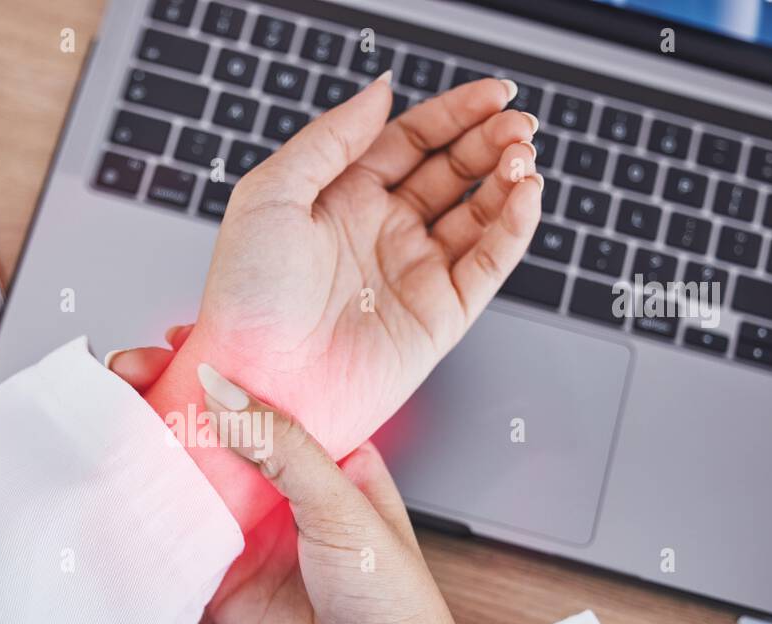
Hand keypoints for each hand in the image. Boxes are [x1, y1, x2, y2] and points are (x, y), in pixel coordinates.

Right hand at [112, 339, 462, 623]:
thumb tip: (224, 389)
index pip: (267, 395)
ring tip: (113, 412)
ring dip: (153, 447)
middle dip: (174, 397)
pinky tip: (119, 483)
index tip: (179, 335)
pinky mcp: (220, 575)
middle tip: (131, 371)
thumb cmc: (397, 606)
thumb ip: (282, 447)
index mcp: (331, 455)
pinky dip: (146, 513)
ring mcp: (249, 530)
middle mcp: (285, 488)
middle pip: (219, 430)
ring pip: (191, 475)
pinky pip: (176, 535)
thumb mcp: (345, 507)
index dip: (224, 363)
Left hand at [142, 75, 541, 530]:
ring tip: (522, 153)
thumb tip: (382, 91)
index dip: (453, 115)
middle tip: (517, 122)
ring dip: (508, 179)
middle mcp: (380, 234)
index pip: (409, 142)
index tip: (491, 93)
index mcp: (340, 201)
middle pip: (452, 172)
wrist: (256, 384)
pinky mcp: (439, 316)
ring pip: (478, 215)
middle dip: (489, 142)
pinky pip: (488, 263)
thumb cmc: (247, 300)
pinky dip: (513, 227)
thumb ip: (329, 138)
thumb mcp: (269, 195)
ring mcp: (412, 274)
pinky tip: (524, 193)